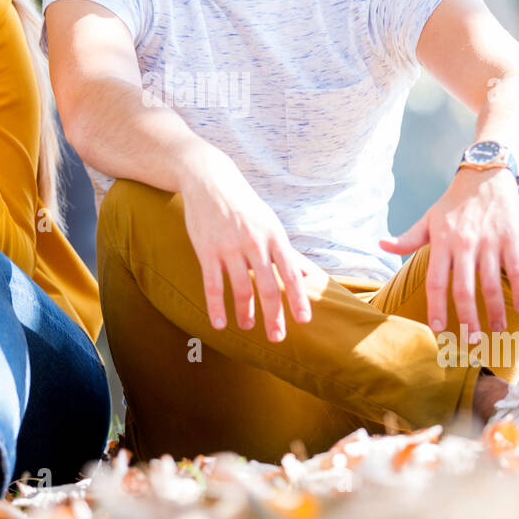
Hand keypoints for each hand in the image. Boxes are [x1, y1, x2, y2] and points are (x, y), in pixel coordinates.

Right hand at [179, 148, 313, 342]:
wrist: (210, 181)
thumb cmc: (245, 206)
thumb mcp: (271, 225)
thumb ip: (289, 254)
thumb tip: (311, 276)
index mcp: (273, 237)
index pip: (290, 274)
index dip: (298, 299)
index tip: (303, 321)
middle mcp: (254, 244)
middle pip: (267, 286)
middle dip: (273, 316)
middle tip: (276, 337)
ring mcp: (229, 248)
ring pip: (240, 289)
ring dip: (245, 313)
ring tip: (248, 327)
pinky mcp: (206, 251)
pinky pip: (212, 285)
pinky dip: (216, 307)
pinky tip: (219, 324)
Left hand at [379, 166, 518, 340]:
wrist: (486, 174)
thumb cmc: (454, 201)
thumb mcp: (429, 218)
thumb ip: (408, 238)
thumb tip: (381, 244)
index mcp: (441, 242)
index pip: (435, 281)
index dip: (436, 307)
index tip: (438, 329)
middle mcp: (464, 244)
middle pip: (463, 288)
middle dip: (467, 318)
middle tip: (471, 341)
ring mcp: (489, 241)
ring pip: (491, 283)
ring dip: (494, 310)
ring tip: (496, 330)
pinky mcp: (512, 238)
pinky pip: (516, 269)